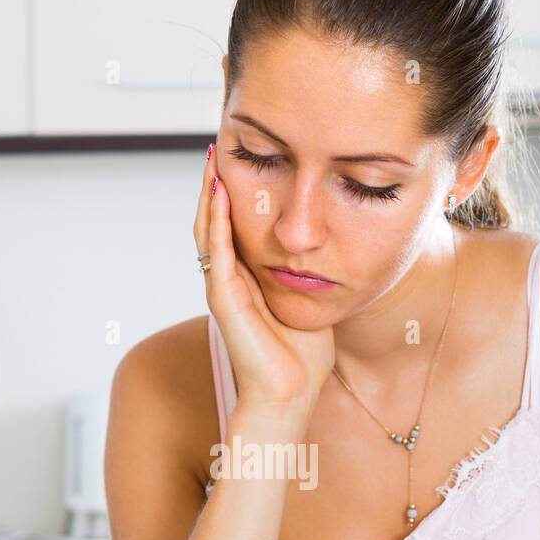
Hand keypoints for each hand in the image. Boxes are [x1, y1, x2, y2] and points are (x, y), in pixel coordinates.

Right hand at [195, 139, 335, 410]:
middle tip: (220, 146)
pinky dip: (216, 217)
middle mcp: (230, 280)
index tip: (248, 161)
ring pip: (209, 228)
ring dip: (209, 192)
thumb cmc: (303, 359)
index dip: (238, 195)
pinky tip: (219, 189)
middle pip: (216, 221)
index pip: (237, 228)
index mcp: (249, 281)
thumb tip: (331, 253)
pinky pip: (216, 247)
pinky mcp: (223, 295)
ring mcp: (223, 286)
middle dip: (217, 184)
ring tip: (213, 156)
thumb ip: (311, 277)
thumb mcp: (311, 303)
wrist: (289, 394)